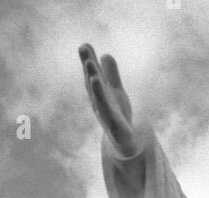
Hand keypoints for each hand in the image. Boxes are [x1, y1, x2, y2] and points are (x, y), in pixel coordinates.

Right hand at [78, 44, 140, 158]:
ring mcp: (105, 113)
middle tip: (83, 47)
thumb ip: (111, 74)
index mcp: (99, 93)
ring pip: (98, 96)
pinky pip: (108, 111)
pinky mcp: (114, 124)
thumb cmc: (117, 115)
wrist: (125, 142)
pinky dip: (103, 98)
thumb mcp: (116, 92)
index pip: (93, 75)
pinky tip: (99, 85)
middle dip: (88, 66)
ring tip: (91, 66)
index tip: (85, 45)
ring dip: (93, 80)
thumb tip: (105, 54)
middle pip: (92, 82)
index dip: (89, 60)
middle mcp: (99, 102)